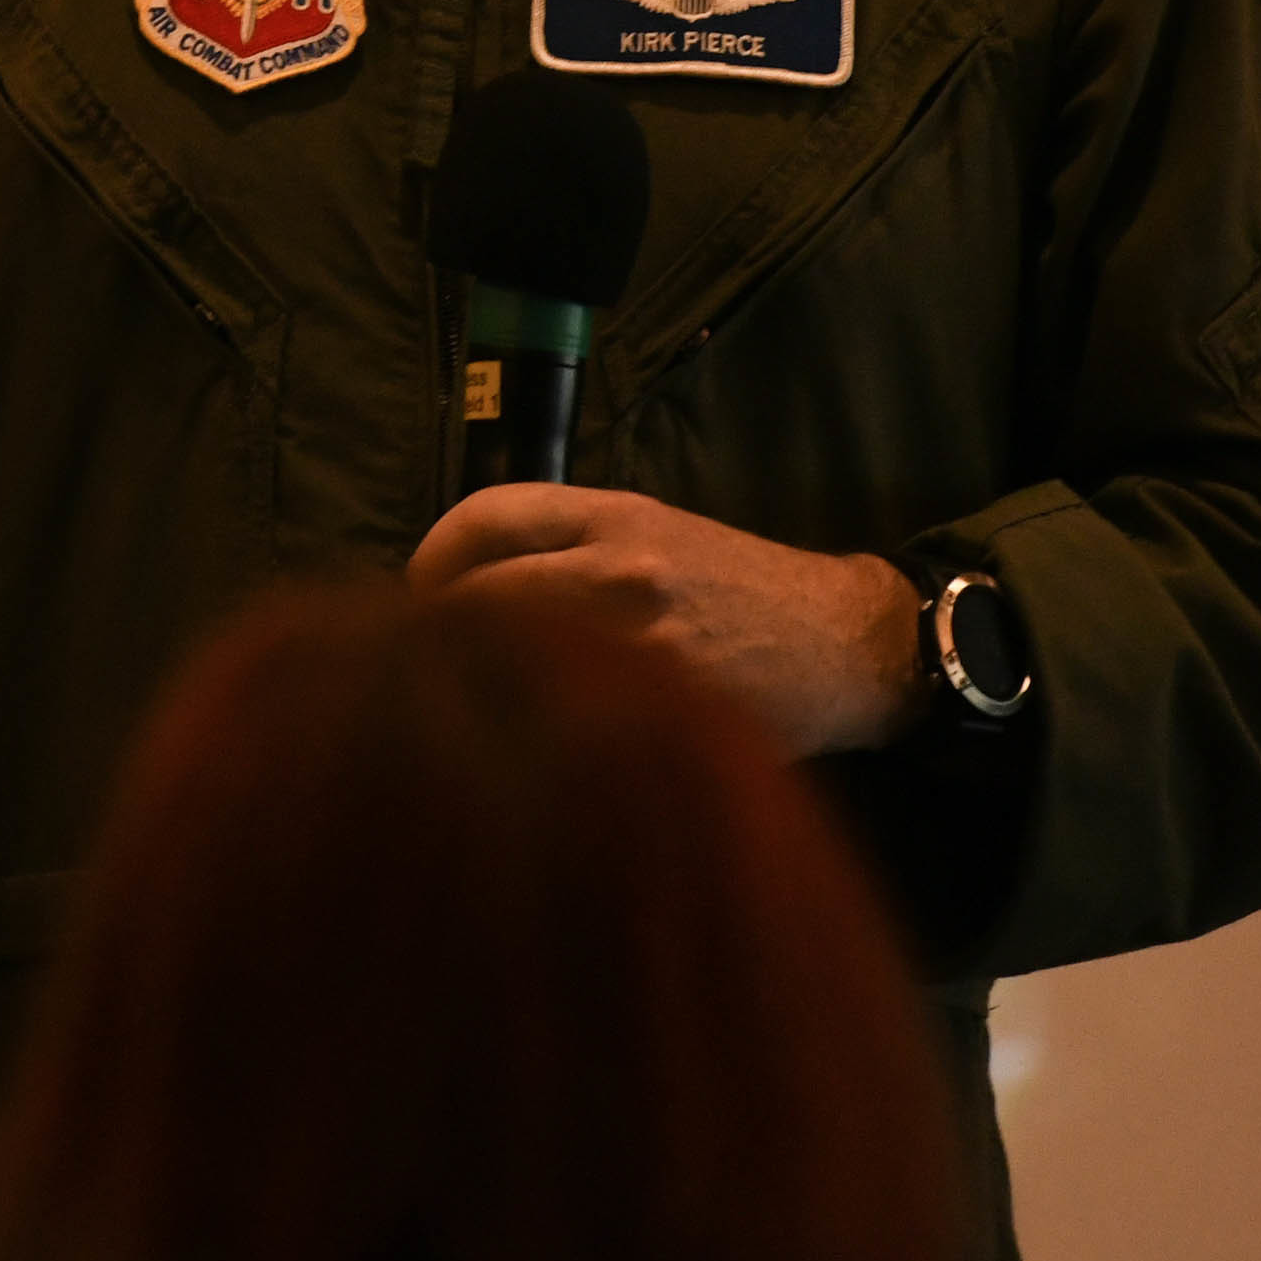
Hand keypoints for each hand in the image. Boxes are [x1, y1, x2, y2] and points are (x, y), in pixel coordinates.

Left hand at [404, 484, 924, 757]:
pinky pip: (559, 717)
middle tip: (427, 665)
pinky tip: (517, 745)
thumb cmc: (737, 588)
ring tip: (464, 707)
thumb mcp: (653, 534)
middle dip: (438, 631)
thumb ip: (564, 546)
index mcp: (611, 516)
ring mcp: (635, 642)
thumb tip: (460, 587)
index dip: (432, 559)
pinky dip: (524, 729)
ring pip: (508, 659)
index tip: (417, 597)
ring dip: (472, 684)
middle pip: (477, 594)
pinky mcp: (657, 707)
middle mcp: (616, 568)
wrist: (843, 643)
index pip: (481, 518)